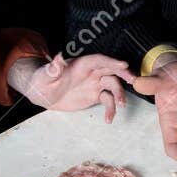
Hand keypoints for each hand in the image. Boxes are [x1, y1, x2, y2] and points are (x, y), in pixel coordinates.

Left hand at [14, 53, 133, 120]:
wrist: (43, 95)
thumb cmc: (43, 81)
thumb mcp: (46, 75)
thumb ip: (53, 67)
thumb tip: (58, 57)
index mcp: (82, 64)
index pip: (99, 60)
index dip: (112, 62)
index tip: (124, 65)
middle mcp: (91, 72)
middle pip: (111, 70)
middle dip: (123, 74)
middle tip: (134, 81)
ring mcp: (95, 84)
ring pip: (113, 86)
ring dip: (119, 94)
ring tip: (122, 105)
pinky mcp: (95, 96)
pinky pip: (107, 101)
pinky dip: (111, 109)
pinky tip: (109, 119)